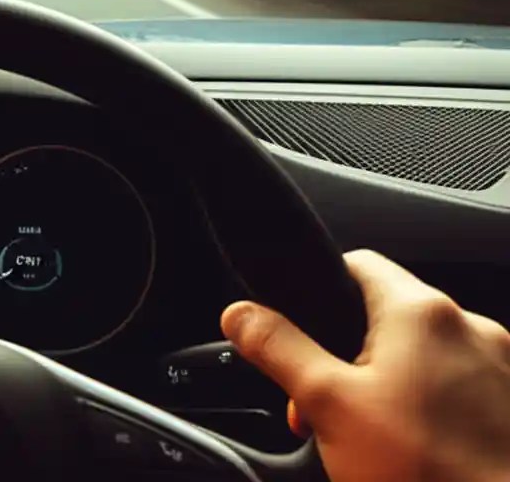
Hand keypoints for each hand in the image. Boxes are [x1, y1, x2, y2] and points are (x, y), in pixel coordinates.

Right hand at [222, 250, 509, 481]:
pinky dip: (429, 405)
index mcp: (421, 312)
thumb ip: (279, 349)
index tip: (299, 333)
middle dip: (347, 357)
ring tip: (369, 436)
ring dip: (388, 384)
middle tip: (325, 407)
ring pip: (423, 355)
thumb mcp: (328, 405)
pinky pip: (458, 385)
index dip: (317, 293)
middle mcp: (471, 326)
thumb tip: (240, 313)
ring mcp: (501, 366)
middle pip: (387, 317)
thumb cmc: (426, 470)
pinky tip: (414, 446)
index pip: (356, 264)